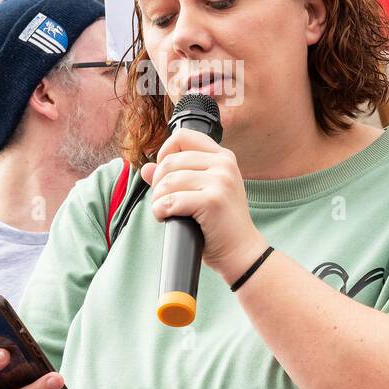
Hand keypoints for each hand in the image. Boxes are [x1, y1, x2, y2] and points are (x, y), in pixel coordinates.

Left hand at [139, 127, 266, 281]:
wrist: (242, 252)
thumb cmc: (221, 225)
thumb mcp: (202, 193)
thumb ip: (177, 177)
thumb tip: (146, 169)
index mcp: (223, 157)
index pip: (183, 136)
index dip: (165, 152)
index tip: (165, 174)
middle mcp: (224, 164)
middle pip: (171, 160)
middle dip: (158, 183)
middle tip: (164, 200)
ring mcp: (220, 181)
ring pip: (168, 180)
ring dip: (158, 199)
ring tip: (165, 211)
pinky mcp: (213, 200)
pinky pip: (171, 200)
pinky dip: (161, 210)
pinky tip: (165, 218)